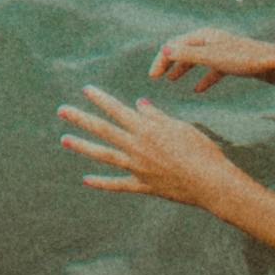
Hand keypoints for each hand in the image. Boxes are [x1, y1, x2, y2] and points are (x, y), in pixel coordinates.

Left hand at [61, 90, 253, 207]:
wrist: (212, 183)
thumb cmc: (202, 152)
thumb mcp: (181, 127)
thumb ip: (156, 117)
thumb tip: (139, 104)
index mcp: (147, 130)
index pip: (118, 110)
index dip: (101, 99)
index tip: (86, 89)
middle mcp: (138, 147)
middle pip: (104, 130)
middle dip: (81, 119)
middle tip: (61, 110)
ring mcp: (138, 168)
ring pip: (105, 155)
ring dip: (83, 147)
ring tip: (65, 140)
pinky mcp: (144, 185)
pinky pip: (118, 184)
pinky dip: (102, 182)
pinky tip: (86, 180)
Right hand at [148, 30, 274, 86]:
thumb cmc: (244, 59)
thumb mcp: (212, 57)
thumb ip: (188, 55)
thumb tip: (163, 50)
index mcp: (203, 36)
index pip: (174, 46)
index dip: (161, 60)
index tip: (153, 77)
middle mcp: (210, 40)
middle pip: (184, 50)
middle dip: (169, 63)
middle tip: (156, 77)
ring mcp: (222, 51)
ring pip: (196, 60)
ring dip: (183, 69)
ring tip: (172, 80)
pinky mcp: (232, 63)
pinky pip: (211, 70)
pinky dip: (202, 78)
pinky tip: (198, 90)